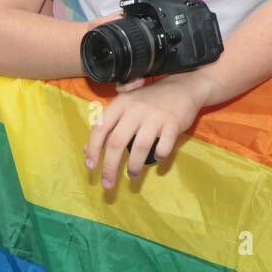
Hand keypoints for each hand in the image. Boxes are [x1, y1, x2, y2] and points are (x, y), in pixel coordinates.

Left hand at [84, 71, 214, 188]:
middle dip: (110, 168)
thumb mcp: (126, 106)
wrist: (184, 86)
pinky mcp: (173, 123)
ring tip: (132, 175)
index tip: (91, 166)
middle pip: (116, 143)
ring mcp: (156, 115)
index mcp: (121, 102)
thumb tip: (87, 150)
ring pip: (139, 148)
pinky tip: (157, 158)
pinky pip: (163, 147)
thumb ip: (107, 126)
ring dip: (133, 167)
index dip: (93, 149)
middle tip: (108, 184)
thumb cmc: (150, 100)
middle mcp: (136, 108)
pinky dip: (159, 157)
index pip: (100, 128)